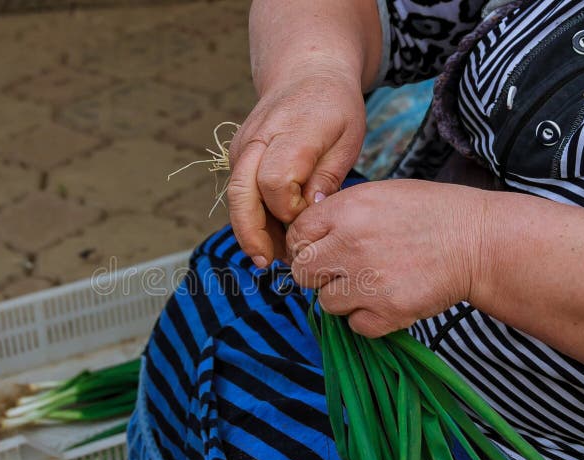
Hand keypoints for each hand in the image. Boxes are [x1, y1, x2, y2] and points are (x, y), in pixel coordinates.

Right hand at [227, 70, 365, 267]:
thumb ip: (328, 177)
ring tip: (272, 256)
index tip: (310, 217)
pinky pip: (239, 192)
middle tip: (267, 263)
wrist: (305, 72)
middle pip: (242, 192)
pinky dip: (251, 216)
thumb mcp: (348, 138)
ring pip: (236, 196)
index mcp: (291, 131)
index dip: (289, 209)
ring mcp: (242, 146)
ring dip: (249, 230)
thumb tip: (310, 215)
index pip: (275, 181)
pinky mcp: (237, 154)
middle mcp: (258, 137)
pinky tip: (270, 235)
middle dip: (251, 233)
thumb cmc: (334, 108)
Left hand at [286, 179, 489, 337]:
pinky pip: (354, 325)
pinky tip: (384, 299)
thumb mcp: (380, 193)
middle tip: (340, 269)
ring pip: (326, 302)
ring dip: (343, 297)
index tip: (321, 248)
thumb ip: (340, 210)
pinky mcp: (388, 312)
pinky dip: (366, 318)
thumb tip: (308, 226)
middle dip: (317, 273)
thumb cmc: (430, 213)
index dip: (306, 244)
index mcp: (347, 211)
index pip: (297, 235)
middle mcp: (351, 246)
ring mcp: (368, 282)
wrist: (478, 241)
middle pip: (302, 273)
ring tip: (370, 282)